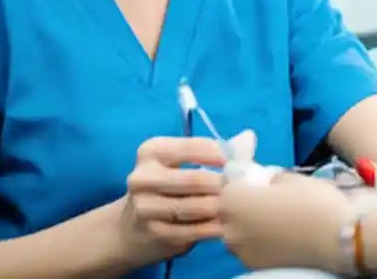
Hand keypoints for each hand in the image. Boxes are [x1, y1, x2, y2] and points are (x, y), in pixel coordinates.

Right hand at [120, 136, 227, 264]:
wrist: (131, 228)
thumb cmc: (166, 188)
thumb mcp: (177, 163)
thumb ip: (207, 153)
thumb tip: (245, 143)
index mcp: (151, 151)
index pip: (191, 147)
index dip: (218, 154)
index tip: (234, 163)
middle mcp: (142, 177)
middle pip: (193, 179)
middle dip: (220, 185)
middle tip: (238, 189)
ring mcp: (146, 207)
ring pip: (194, 207)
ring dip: (218, 208)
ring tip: (233, 207)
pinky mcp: (155, 232)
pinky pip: (192, 230)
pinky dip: (211, 228)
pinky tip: (222, 226)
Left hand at [220, 173, 350, 272]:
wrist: (338, 239)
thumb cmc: (313, 201)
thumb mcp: (290, 177)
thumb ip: (269, 181)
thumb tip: (266, 185)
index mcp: (232, 201)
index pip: (224, 189)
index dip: (239, 185)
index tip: (252, 184)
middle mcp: (229, 229)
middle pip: (227, 214)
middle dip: (241, 208)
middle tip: (264, 203)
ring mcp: (240, 252)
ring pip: (237, 234)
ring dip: (249, 228)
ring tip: (274, 223)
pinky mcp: (255, 268)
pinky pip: (250, 250)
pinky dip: (259, 244)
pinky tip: (280, 239)